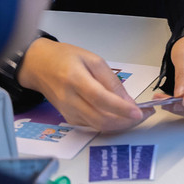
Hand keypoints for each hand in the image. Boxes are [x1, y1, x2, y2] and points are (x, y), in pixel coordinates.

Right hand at [17, 38, 144, 131]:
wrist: (39, 66)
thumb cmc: (65, 58)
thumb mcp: (92, 59)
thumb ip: (111, 81)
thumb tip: (128, 101)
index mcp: (75, 79)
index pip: (101, 99)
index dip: (121, 108)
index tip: (138, 112)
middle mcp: (69, 99)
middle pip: (101, 119)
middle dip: (126, 121)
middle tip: (143, 115)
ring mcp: (68, 112)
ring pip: (98, 126)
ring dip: (120, 125)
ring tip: (135, 116)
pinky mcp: (69, 118)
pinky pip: (92, 125)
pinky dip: (109, 124)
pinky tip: (119, 116)